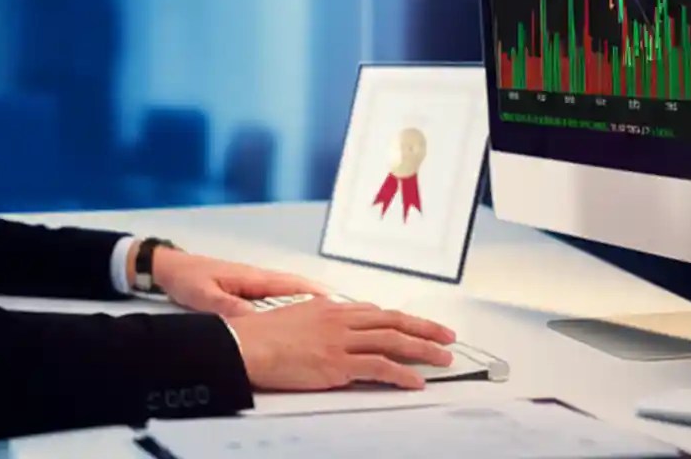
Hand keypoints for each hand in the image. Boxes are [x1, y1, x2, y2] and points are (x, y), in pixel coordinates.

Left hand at [149, 249, 328, 316]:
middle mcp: (258, 278)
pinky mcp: (248, 289)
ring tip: (334, 317)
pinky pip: (278, 297)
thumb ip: (229, 308)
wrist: (171, 267)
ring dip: (311, 302)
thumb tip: (255, 322)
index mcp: (252, 277)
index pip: (292, 285)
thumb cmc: (187, 277)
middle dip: (323, 299)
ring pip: (290, 293)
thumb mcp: (205, 296)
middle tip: (348, 311)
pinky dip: (294, 304)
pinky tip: (300, 317)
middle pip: (298, 288)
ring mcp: (254, 283)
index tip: (339, 303)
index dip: (317, 294)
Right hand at [227, 298, 456, 390]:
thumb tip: (326, 317)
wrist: (244, 346)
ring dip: (423, 349)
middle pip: (393, 321)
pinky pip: (379, 368)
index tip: (416, 324)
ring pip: (393, 341)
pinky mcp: (337, 365)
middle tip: (447, 336)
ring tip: (442, 358)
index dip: (400, 319)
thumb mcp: (293, 316)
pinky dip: (402, 374)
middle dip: (424, 328)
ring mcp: (340, 342)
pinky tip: (415, 381)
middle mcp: (339, 321)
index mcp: (329, 308)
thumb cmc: (260, 335)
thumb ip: (316, 318)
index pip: (375, 312)